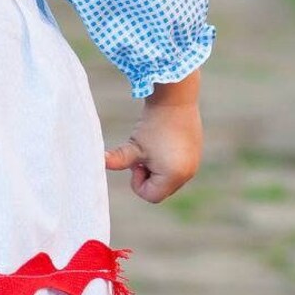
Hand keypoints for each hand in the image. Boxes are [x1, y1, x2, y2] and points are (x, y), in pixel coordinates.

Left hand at [105, 72, 202, 202]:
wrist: (175, 98)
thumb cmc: (153, 124)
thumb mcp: (134, 145)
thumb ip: (118, 159)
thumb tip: (98, 162)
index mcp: (175, 175)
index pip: (151, 196)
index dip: (138, 182)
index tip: (136, 162)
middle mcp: (188, 173)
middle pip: (160, 190)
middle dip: (148, 176)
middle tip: (143, 154)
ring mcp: (194, 163)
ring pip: (168, 179)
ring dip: (156, 168)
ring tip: (153, 147)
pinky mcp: (195, 152)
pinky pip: (177, 167)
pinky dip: (166, 160)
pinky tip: (162, 142)